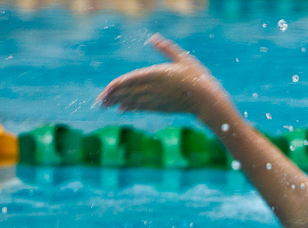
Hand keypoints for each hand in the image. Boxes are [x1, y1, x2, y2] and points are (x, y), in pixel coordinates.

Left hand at [96, 34, 230, 118]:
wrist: (208, 100)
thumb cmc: (198, 77)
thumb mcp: (184, 59)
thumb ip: (167, 49)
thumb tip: (154, 38)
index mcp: (156, 74)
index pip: (130, 80)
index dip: (116, 86)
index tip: (106, 90)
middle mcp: (154, 88)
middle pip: (128, 92)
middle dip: (112, 96)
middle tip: (99, 101)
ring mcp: (157, 99)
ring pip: (133, 101)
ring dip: (118, 102)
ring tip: (105, 105)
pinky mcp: (162, 107)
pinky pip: (143, 107)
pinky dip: (131, 107)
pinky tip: (122, 109)